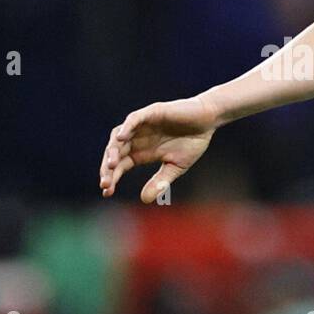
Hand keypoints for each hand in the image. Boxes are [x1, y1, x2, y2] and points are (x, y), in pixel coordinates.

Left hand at [100, 95, 218, 202]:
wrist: (208, 121)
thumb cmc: (192, 142)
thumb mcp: (176, 167)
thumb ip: (160, 182)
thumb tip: (144, 200)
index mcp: (141, 152)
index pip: (120, 166)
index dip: (112, 178)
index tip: (107, 192)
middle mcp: (137, 139)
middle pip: (114, 153)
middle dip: (108, 168)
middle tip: (105, 183)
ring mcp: (142, 125)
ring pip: (119, 136)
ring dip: (112, 150)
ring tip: (111, 165)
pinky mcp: (152, 112)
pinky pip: (134, 119)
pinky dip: (126, 127)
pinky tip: (121, 139)